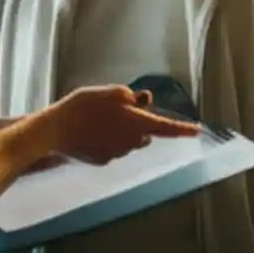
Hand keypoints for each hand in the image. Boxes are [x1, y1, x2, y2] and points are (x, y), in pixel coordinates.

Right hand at [49, 85, 199, 163]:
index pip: (167, 127)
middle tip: (121, 106)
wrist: (55, 130)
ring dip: (121, 130)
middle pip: (144, 133)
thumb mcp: (111, 92)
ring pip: (128, 141)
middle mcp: (131, 143)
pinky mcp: (102, 160)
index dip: (183, 129)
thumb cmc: (84, 106)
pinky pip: (111, 148)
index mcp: (137, 124)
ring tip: (98, 117)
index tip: (197, 130)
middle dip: (138, 122)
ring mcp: (117, 154)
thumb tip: (142, 102)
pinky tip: (89, 130)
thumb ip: (131, 97)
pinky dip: (106, 139)